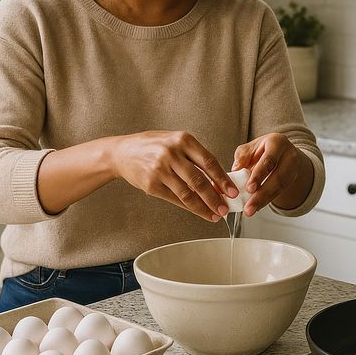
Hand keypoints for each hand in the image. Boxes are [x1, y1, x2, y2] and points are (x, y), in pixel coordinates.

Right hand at [111, 131, 236, 221]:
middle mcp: (171, 154)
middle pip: (199, 180)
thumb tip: (218, 179)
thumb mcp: (175, 141)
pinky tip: (199, 211)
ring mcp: (160, 170)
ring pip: (188, 193)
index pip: (209, 161)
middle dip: (215, 197)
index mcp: (182, 140)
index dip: (223, 179)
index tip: (232, 190)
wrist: (122, 152)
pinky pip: (175, 199)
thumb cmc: (153, 146)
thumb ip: (194, 156)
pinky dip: (190, 208)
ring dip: (204, 207)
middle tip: (225, 208)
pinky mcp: (151, 185)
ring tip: (215, 214)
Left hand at [232, 133, 311, 214]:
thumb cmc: (263, 149)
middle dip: (262, 194)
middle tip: (249, 206)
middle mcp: (289, 155)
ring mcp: (293, 169)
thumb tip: (235, 169)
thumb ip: (242, 156)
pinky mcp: (292, 181)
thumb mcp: (251, 147)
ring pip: (280, 188)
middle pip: (277, 177)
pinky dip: (266, 201)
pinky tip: (257, 207)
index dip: (259, 175)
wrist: (282, 152)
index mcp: (277, 143)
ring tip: (250, 210)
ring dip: (264, 201)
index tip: (249, 188)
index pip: (269, 160)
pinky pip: (279, 193)